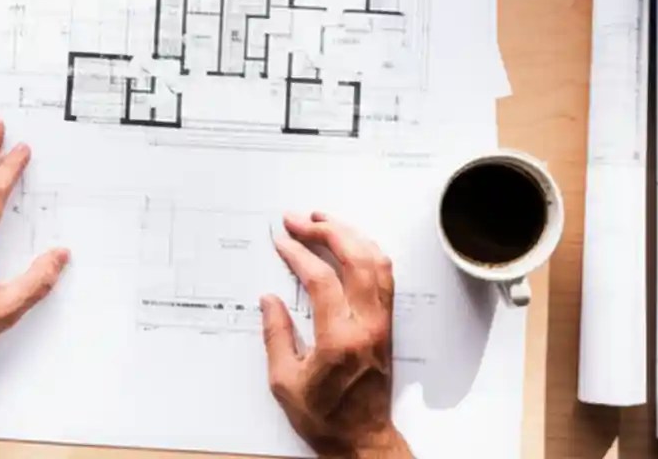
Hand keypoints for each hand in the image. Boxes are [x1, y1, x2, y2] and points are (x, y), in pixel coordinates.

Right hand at [261, 213, 410, 458]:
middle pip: (356, 259)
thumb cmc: (325, 417)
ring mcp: (382, 323)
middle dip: (327, 230)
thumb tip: (269, 300)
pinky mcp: (388, 325)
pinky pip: (385, 277)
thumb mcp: (285, 382)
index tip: (282, 241)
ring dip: (351, 235)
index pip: (321, 280)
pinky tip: (351, 243)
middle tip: (300, 219)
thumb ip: (276, 335)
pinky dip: (368, 252)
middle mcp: (367, 326)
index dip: (299, 254)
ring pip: (377, 263)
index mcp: (339, 340)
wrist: (362, 439)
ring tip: (324, 221)